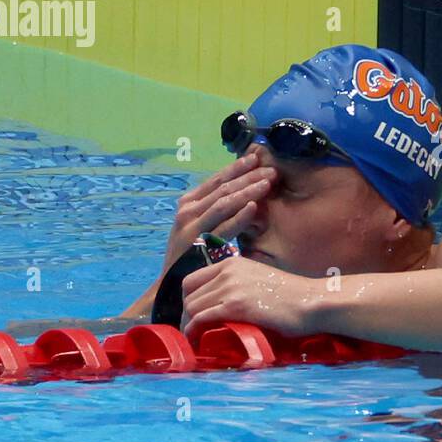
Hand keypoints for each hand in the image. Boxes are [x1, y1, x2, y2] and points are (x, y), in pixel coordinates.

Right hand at [160, 153, 274, 277]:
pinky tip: (254, 207)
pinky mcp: (198, 245)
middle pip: (223, 188)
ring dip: (248, 191)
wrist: (170, 284)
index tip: (256, 158)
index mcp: (189, 203)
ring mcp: (192, 227)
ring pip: (224, 203)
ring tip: (268, 183)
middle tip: (271, 170)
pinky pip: (223, 227)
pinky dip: (240, 216)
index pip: (216, 180)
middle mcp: (188, 211)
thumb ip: (215, 208)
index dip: (237, 168)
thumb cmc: (190, 253)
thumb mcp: (199, 225)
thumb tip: (241, 190)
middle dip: (248, 177)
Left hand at [180, 256, 323, 339]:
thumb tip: (220, 304)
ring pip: (192, 307)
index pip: (192, 280)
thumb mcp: (259, 279)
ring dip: (190, 325)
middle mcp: (228, 272)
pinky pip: (201, 318)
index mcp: (232, 263)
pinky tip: (198, 340)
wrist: (312, 301)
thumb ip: (238, 285)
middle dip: (188, 315)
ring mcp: (231, 288)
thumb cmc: (292, 296)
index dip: (189, 300)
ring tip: (198, 338)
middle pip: (189, 295)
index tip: (195, 316)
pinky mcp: (236, 306)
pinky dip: (194, 331)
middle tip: (196, 332)